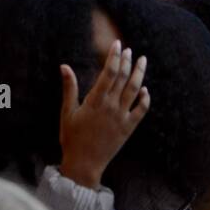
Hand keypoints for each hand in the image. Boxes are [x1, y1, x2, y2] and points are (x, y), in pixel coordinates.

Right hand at [58, 41, 149, 189]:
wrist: (84, 164)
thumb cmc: (72, 138)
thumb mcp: (67, 112)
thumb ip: (69, 88)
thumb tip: (64, 66)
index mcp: (95, 101)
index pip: (109, 72)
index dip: (114, 56)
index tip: (117, 45)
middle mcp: (111, 107)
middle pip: (123, 78)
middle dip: (127, 61)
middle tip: (129, 50)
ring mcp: (122, 117)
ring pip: (135, 90)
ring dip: (139, 74)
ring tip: (142, 61)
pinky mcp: (128, 128)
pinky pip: (141, 111)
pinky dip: (145, 99)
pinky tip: (145, 90)